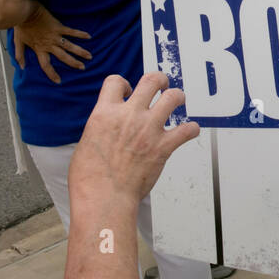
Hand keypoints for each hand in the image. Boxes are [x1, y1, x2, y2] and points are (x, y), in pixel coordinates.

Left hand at [14, 2, 91, 83]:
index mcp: (40, 49)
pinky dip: (80, 34)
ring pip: (70, 46)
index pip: (46, 65)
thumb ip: (20, 55)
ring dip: (80, 51)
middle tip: (82, 68)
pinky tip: (89, 36)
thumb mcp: (18, 42)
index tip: (58, 81)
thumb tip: (22, 67)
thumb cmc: (21, 26)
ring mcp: (55, 36)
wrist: (25, 12)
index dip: (52, 74)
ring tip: (89, 56)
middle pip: (63, 57)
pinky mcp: (59, 27)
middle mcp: (49, 44)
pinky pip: (71, 31)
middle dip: (73, 63)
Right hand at [68, 73, 199, 205]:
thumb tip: (109, 129)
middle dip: (159, 80)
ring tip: (177, 101)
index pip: (116, 81)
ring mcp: (148, 129)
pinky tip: (189, 131)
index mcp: (105, 113)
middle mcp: (129, 115)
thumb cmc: (89, 179)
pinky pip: (187, 130)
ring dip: (177, 97)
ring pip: (173, 97)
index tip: (128, 92)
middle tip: (161, 85)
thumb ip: (102, 128)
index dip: (123, 84)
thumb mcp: (86, 142)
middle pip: (151, 80)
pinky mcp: (163, 147)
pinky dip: (191, 129)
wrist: (103, 198)